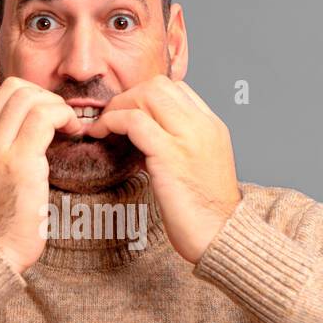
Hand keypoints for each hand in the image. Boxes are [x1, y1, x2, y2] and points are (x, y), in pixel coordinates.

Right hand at [0, 77, 83, 274]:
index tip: (51, 117)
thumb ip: (5, 150)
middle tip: (63, 121)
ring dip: (57, 107)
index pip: (2, 94)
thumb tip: (35, 132)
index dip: (33, 97)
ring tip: (70, 129)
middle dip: (46, 97)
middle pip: (15, 88)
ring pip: (30, 97)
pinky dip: (64, 118)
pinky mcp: (18, 161)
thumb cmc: (1, 222)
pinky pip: (44, 117)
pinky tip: (74, 135)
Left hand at [81, 75, 241, 263]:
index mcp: (212, 127)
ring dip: (118, 106)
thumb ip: (178, 147)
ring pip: (147, 94)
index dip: (145, 96)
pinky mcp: (170, 154)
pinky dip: (112, 121)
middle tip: (110, 118)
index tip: (128, 114)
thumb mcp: (198, 168)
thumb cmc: (206, 213)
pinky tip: (100, 134)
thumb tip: (145, 141)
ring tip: (103, 126)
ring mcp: (188, 137)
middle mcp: (203, 125)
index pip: (177, 89)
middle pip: (159, 85)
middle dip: (128, 96)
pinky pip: (134, 121)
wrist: (222, 237)